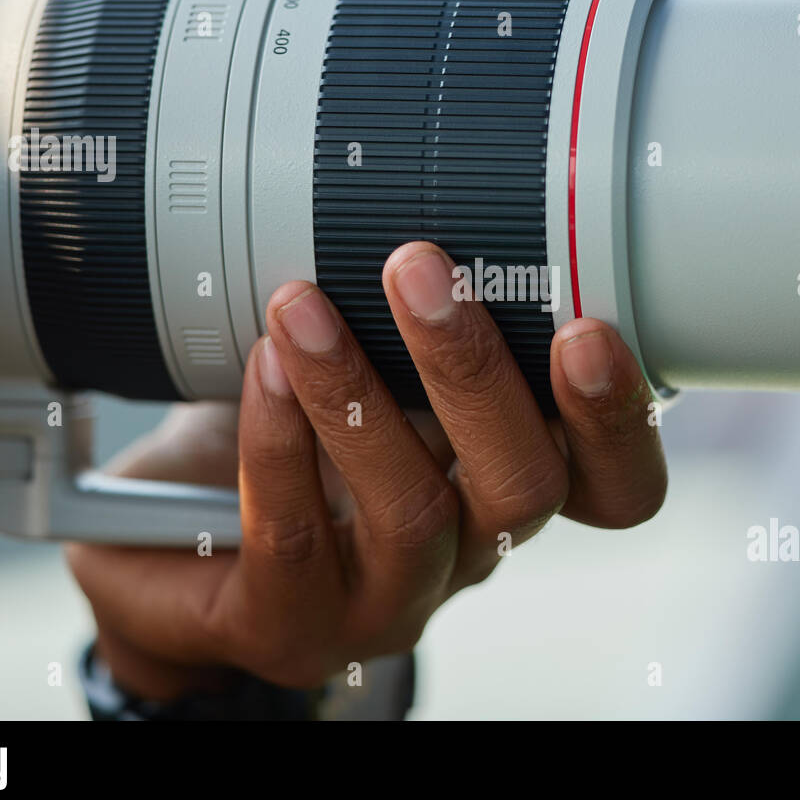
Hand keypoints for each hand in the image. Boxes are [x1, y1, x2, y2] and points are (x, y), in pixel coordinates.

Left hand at [67, 241, 666, 697]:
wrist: (179, 546)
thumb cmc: (296, 434)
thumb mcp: (371, 362)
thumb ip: (416, 313)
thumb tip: (429, 174)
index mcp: (506, 485)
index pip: (615, 489)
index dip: (620, 422)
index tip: (589, 327)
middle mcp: (467, 551)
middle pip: (524, 490)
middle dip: (475, 374)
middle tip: (418, 270)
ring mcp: (386, 601)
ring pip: (411, 513)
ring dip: (357, 396)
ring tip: (301, 306)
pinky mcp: (293, 626)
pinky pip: (296, 541)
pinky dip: (278, 443)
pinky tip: (261, 368)